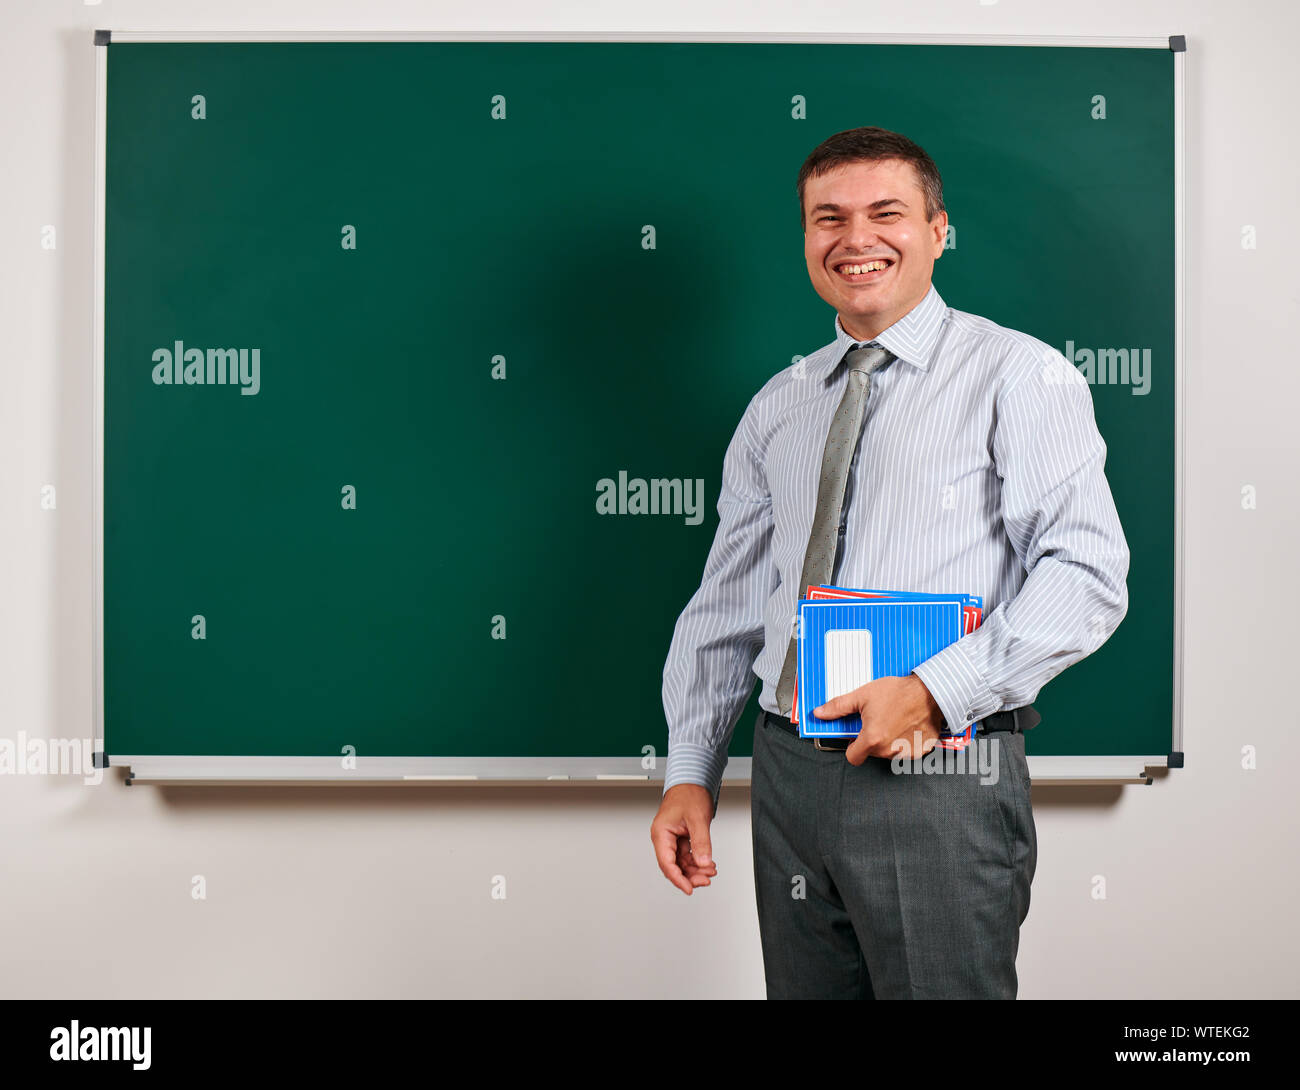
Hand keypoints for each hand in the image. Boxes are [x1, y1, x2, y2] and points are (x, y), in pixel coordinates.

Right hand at [650, 784, 717, 894]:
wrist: (692, 782)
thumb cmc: (689, 794)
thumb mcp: (697, 819)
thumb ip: (701, 842)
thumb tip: (703, 863)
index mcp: (661, 833)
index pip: (667, 863)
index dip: (678, 879)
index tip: (689, 889)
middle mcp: (664, 838)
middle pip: (673, 866)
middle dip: (690, 875)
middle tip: (706, 880)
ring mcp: (672, 839)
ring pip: (681, 863)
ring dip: (695, 870)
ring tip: (710, 871)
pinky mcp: (680, 838)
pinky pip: (687, 856)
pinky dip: (697, 861)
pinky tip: (708, 864)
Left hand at [813, 673, 944, 766]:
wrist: (930, 692)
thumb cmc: (899, 693)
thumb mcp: (863, 696)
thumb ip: (838, 707)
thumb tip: (821, 713)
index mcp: (872, 739)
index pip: (853, 758)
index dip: (851, 747)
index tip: (855, 738)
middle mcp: (889, 750)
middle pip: (871, 752)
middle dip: (871, 739)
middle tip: (877, 720)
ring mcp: (906, 753)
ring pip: (889, 752)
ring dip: (888, 741)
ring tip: (893, 719)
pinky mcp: (921, 750)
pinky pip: (907, 750)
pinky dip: (905, 741)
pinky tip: (906, 725)